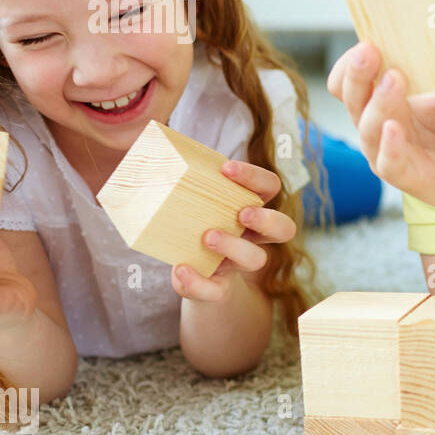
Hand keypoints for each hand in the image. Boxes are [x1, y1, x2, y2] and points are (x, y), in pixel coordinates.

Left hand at [171, 160, 295, 301]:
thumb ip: (182, 183)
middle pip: (284, 228)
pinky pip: (217, 290)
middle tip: (242, 213)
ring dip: (235, 246)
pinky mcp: (219, 287)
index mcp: (250, 207)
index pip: (270, 187)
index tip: (227, 168)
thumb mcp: (191, 201)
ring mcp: (238, 264)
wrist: (190, 274)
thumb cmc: (191, 225)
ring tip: (207, 237)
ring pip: (258, 260)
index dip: (255, 177)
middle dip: (267, 219)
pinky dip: (199, 282)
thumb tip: (149, 144)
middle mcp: (253, 237)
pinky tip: (180, 269)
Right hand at [327, 41, 434, 219]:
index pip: (347, 81)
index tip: (370, 40)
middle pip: (351, 98)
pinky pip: (388, 162)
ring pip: (368, 126)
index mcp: (380, 101)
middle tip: (370, 51)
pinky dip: (389, 145)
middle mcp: (375, 126)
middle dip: (358, 73)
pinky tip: (394, 129)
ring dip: (379, 101)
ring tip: (395, 78)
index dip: (350, 62)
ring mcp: (386, 152)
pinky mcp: (405, 176)